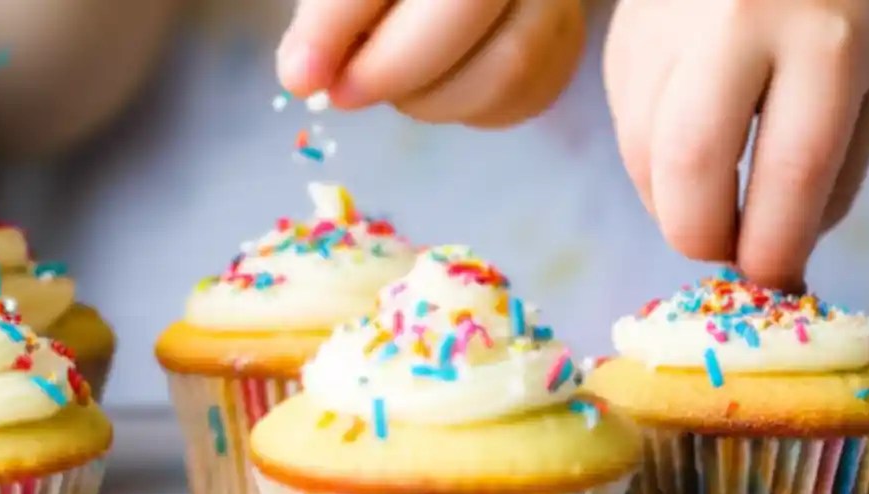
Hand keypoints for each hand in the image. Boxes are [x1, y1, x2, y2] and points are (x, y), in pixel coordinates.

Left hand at [276, 0, 587, 127]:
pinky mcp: (568, 37)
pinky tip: (438, 88)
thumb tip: (303, 78)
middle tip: (342, 94)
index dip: (336, 26)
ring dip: (431, 98)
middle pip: (463, 9)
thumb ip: (329, 15)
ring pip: (506, 65)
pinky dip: (470, 109)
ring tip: (396, 83)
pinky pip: (527, 95)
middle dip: (391, 69)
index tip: (300, 78)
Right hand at [604, 0, 868, 289]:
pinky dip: (654, 167)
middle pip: (690, 167)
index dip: (775, 248)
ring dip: (674, 204)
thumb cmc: (829, 18)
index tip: (774, 280)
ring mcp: (665, 32)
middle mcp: (734, 27)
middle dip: (702, 236)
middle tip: (723, 250)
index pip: (790, 171)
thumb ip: (828, 178)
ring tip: (712, 196)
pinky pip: (626, 135)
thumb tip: (775, 264)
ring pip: (643, 160)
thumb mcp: (866, 84)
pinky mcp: (620, 44)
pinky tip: (687, 144)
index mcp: (823, 41)